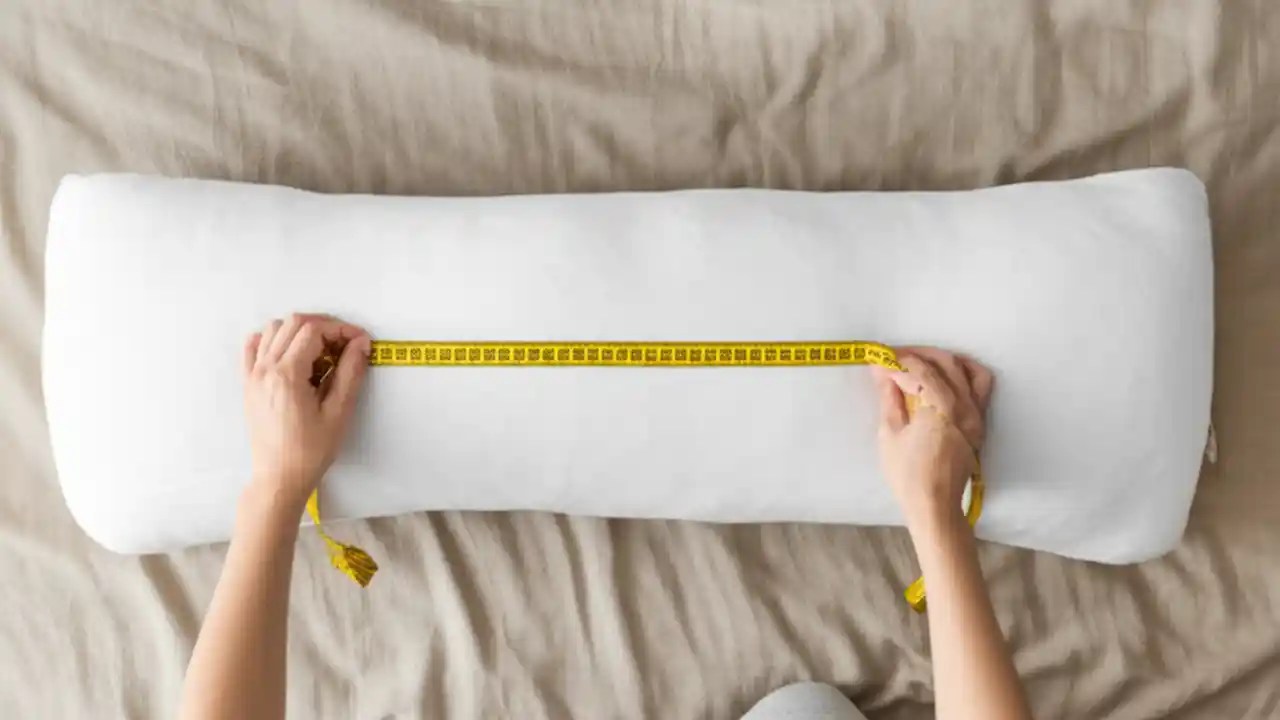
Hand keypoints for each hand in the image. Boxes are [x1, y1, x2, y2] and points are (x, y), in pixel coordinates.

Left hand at [242, 314, 370, 506]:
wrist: (279, 477)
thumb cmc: (310, 451)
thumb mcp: (338, 413)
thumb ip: (350, 373)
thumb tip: (361, 343)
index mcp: (287, 375)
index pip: (313, 330)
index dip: (341, 329)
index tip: (359, 340)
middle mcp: (265, 369)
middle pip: (293, 323)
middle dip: (323, 326)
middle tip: (344, 344)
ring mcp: (253, 375)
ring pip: (273, 330)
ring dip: (299, 331)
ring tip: (320, 352)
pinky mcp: (249, 384)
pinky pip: (254, 347)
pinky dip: (272, 340)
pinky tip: (290, 354)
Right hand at [872, 347, 992, 528]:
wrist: (934, 505)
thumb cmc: (907, 474)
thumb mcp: (889, 434)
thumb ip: (889, 398)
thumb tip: (883, 372)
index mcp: (940, 407)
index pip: (918, 370)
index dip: (896, 362)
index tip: (878, 360)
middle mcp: (964, 405)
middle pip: (944, 363)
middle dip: (918, 355)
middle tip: (895, 357)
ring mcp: (976, 413)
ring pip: (966, 370)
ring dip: (943, 359)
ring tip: (923, 361)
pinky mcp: (979, 423)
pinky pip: (981, 387)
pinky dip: (966, 373)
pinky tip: (950, 374)